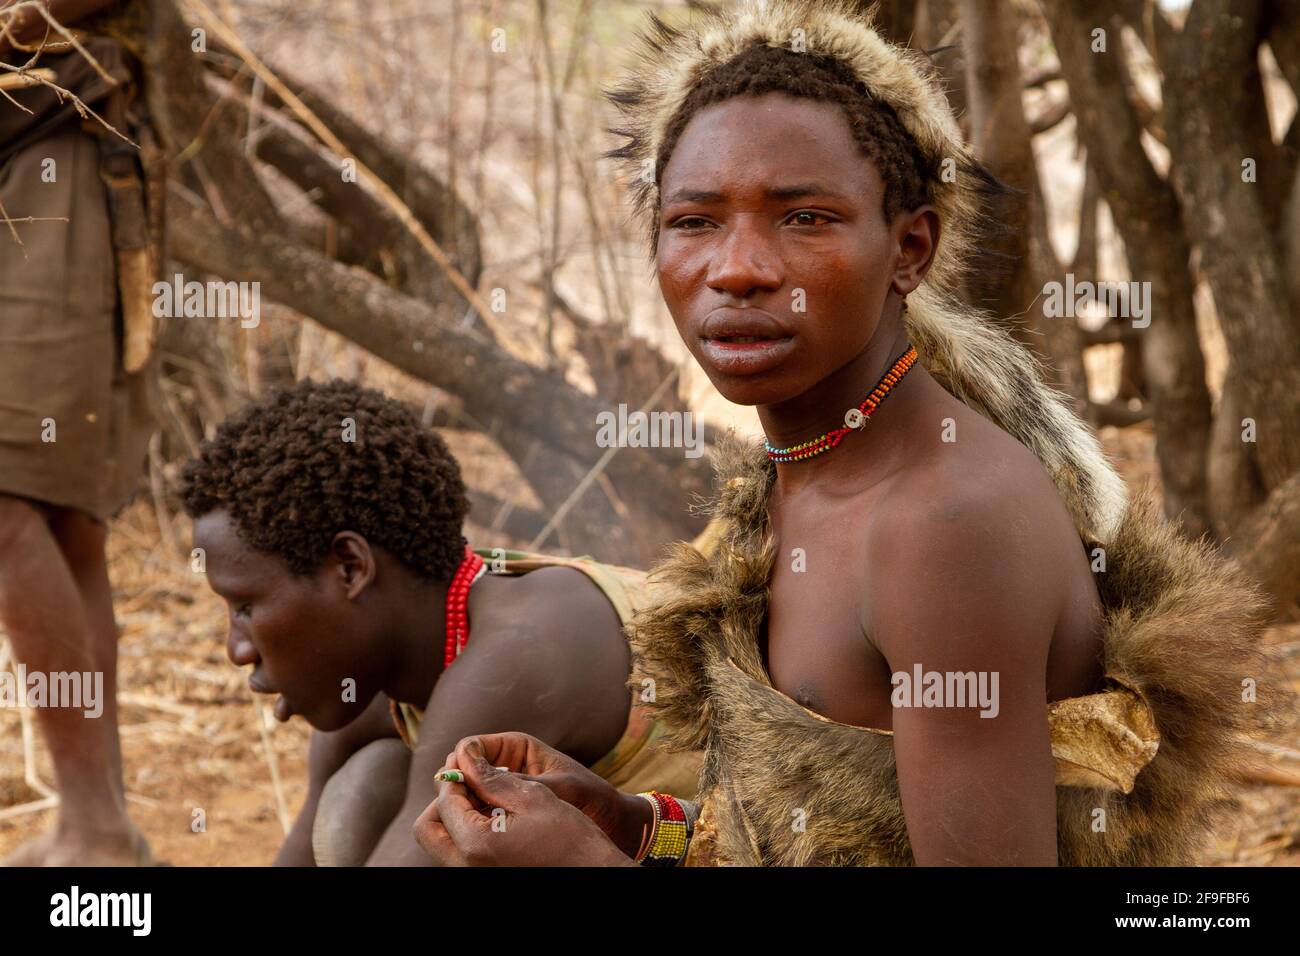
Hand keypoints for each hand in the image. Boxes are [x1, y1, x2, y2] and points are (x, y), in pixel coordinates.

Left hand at [413, 736, 636, 865]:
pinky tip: (497, 814)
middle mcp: (465, 866)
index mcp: (474, 845)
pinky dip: (468, 829)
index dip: (456, 774)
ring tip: (488, 795)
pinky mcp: (484, 875)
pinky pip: (460, 851)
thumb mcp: (533, 797)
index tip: (471, 758)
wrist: (593, 872)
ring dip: (455, 813)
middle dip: (445, 798)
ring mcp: (473, 874)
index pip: (445, 801)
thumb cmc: (570, 837)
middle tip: (472, 780)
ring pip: (442, 840)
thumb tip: (461, 757)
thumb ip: (491, 777)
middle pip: (429, 828)